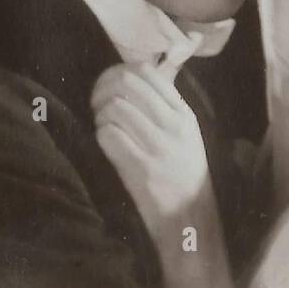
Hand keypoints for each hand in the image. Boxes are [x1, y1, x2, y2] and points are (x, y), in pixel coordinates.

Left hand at [92, 54, 235, 287]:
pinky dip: (101, 136)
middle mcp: (173, 124)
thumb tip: (137, 77)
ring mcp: (158, 145)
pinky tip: (106, 145)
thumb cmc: (183, 172)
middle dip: (103, 91)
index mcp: (183, 113)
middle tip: (98, 106)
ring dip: (101, 116)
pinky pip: (109, 136)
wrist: (190, 215)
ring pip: (114, 108)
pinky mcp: (141, 168)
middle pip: (126, 84)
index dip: (118, 74)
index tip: (109, 88)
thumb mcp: (186, 133)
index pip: (146, 72)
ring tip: (103, 128)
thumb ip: (166, 106)